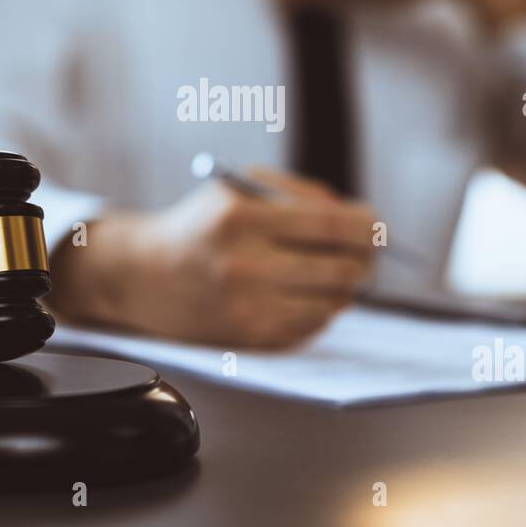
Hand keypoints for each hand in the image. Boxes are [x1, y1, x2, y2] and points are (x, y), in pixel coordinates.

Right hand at [48, 168, 377, 347]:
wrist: (146, 274)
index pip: (332, 227)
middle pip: (341, 270)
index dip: (368, 228)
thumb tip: (362, 221)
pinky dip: (321, 309)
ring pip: (333, 302)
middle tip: (368, 255)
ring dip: (346, 287)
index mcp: (242, 217)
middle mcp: (243, 265)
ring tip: (333, 271)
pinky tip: (303, 293)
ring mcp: (247, 307)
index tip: (379, 227)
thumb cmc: (203, 224)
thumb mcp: (241, 187)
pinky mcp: (249, 338)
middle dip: (365, 261)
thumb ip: (301, 194)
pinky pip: (312, 326)